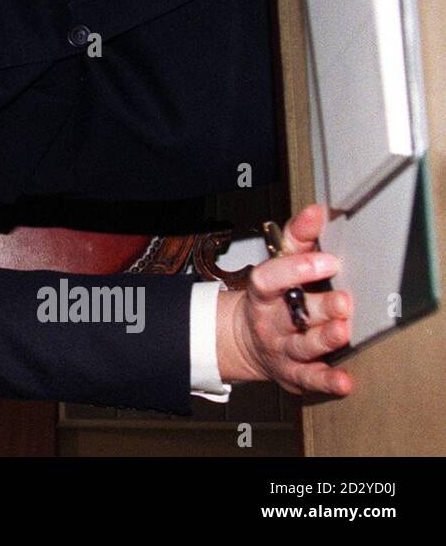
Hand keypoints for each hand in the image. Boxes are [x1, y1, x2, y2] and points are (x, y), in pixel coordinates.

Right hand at [215, 204, 353, 398]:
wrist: (248, 339)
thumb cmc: (273, 297)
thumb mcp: (278, 264)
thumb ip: (298, 238)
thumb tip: (317, 211)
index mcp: (264, 293)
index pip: (269, 279)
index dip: (295, 270)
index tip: (327, 260)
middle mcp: (270, 321)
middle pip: (290, 314)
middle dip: (318, 307)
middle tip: (344, 300)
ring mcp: (280, 348)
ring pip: (301, 345)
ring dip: (323, 339)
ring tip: (343, 331)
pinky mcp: (293, 373)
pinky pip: (309, 378)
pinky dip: (326, 381)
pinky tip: (344, 380)